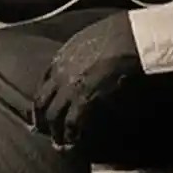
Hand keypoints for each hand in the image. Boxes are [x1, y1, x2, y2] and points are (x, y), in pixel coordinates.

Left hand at [31, 11, 141, 149]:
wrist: (131, 37)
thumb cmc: (120, 30)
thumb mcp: (92, 34)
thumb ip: (83, 48)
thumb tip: (88, 56)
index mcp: (62, 55)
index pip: (44, 80)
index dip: (44, 95)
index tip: (44, 105)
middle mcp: (60, 72)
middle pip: (41, 100)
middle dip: (40, 117)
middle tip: (42, 129)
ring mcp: (70, 86)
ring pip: (52, 115)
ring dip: (54, 131)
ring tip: (59, 142)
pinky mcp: (84, 98)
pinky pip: (71, 122)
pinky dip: (70, 133)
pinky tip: (74, 140)